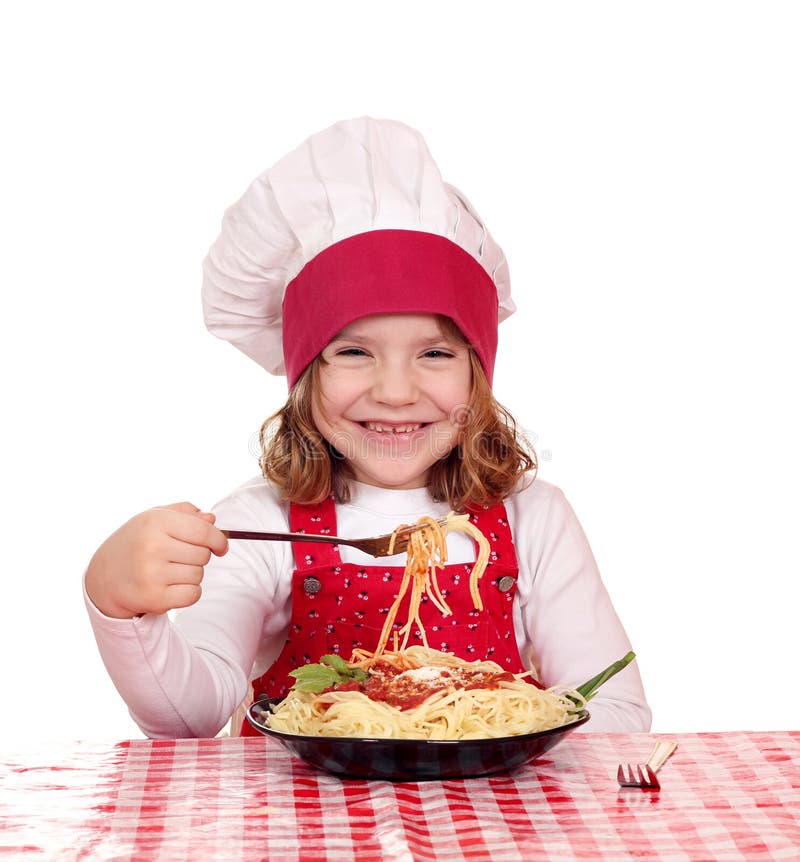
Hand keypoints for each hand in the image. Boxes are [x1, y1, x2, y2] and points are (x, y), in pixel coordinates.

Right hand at [85, 502, 228, 618]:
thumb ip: (185, 513)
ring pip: (198, 575)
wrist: (104, 577)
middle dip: (199, 556)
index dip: (218, 540)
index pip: (203, 531)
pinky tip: (171, 586)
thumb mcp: (154, 518)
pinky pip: (193, 594)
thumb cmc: (136, 542)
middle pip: (203, 554)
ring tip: (169, 571)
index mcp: (155, 522)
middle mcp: (152, 546)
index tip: (221, 547)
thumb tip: (211, 520)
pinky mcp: (154, 597)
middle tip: (178, 558)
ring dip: (191, 574)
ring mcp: (152, 573)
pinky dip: (188, 592)